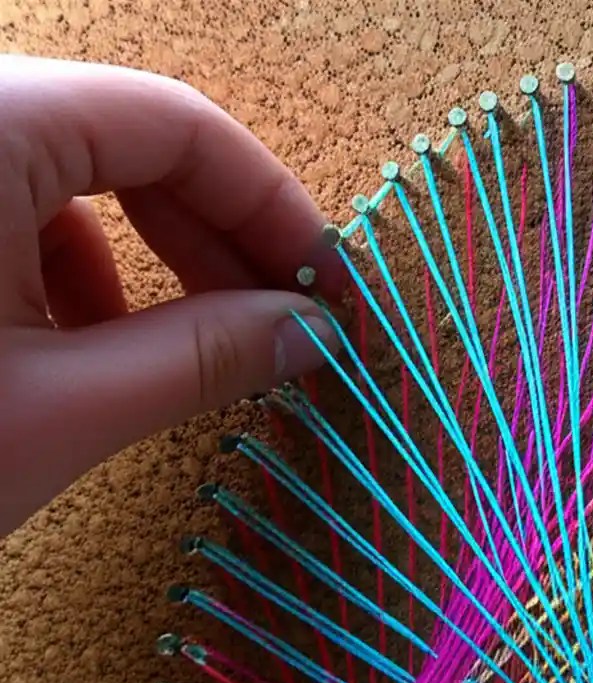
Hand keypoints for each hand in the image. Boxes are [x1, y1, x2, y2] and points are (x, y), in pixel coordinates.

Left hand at [0, 56, 340, 536]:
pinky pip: (2, 199)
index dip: (271, 204)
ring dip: (145, 255)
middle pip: (128, 140)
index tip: (323, 281)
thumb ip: (205, 357)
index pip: (178, 125)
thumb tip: (310, 334)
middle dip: (214, 237)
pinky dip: (63, 265)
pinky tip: (76, 340)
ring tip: (174, 346)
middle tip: (274, 319)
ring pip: (68, 171)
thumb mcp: (58, 409)